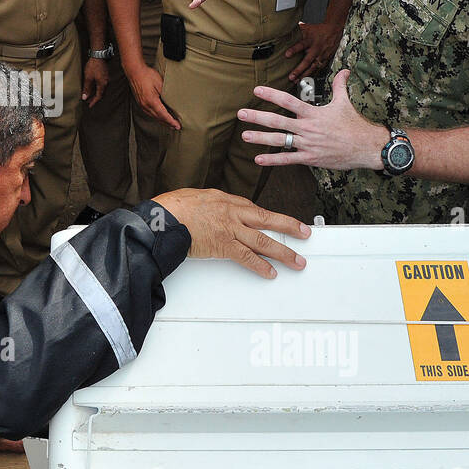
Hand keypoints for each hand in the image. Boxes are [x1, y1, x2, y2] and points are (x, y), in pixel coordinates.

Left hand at [81, 57, 108, 106]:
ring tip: (89, 95)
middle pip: (101, 93)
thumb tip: (84, 97)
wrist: (98, 55)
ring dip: (96, 93)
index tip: (89, 105)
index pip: (99, 96)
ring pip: (102, 89)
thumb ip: (86, 88)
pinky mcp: (105, 75)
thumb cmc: (93, 66)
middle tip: (89, 102)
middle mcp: (106, 82)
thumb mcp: (88, 78)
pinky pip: (102, 84)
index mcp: (103, 84)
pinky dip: (97, 88)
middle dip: (95, 98)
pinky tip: (93, 87)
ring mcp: (107, 78)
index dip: (94, 102)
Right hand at [127, 62, 178, 129]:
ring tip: (169, 124)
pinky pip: (149, 113)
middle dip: (167, 123)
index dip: (171, 121)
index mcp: (151, 101)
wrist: (134, 71)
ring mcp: (142, 104)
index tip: (177, 126)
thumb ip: (166, 94)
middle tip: (175, 127)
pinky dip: (155, 117)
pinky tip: (159, 116)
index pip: (163, 115)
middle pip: (158, 118)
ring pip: (153, 116)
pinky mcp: (140, 102)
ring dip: (161, 121)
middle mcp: (145, 105)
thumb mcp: (160, 83)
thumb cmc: (147, 75)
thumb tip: (172, 101)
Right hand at [151, 187, 308, 278]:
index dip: (271, 218)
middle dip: (290, 227)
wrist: (164, 217)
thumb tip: (216, 210)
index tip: (282, 222)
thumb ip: (212, 204)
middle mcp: (233, 213)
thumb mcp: (198, 196)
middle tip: (305, 234)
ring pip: (263, 241)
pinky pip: (246, 258)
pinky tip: (271, 272)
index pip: (255, 209)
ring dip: (283, 252)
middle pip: (268, 220)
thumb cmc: (174, 207)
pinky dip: (260, 266)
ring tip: (297, 260)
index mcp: (227, 200)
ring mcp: (230, 230)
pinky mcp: (223, 246)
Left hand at [239, 68, 386, 171]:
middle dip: (257, 117)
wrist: (367, 147)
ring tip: (244, 135)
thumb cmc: (355, 125)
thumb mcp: (345, 103)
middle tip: (240, 113)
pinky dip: (273, 160)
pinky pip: (288, 159)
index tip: (256, 90)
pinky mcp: (310, 158)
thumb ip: (340, 86)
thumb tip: (344, 70)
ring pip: (280, 140)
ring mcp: (307, 144)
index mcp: (313, 113)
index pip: (289, 101)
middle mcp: (308, 128)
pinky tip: (258, 159)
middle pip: (278, 121)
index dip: (272, 95)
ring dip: (260, 138)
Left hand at [285, 20, 344, 81]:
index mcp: (310, 40)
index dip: (294, 49)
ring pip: (313, 68)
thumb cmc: (318, 30)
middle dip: (299, 70)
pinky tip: (306, 81)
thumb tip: (284, 30)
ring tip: (297, 82)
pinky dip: (312, 75)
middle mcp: (316, 49)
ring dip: (304, 75)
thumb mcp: (307, 28)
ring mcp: (321, 56)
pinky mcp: (325, 60)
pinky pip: (318, 69)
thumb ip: (296, 31)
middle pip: (307, 60)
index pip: (301, 45)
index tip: (287, 54)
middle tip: (291, 77)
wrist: (334, 31)